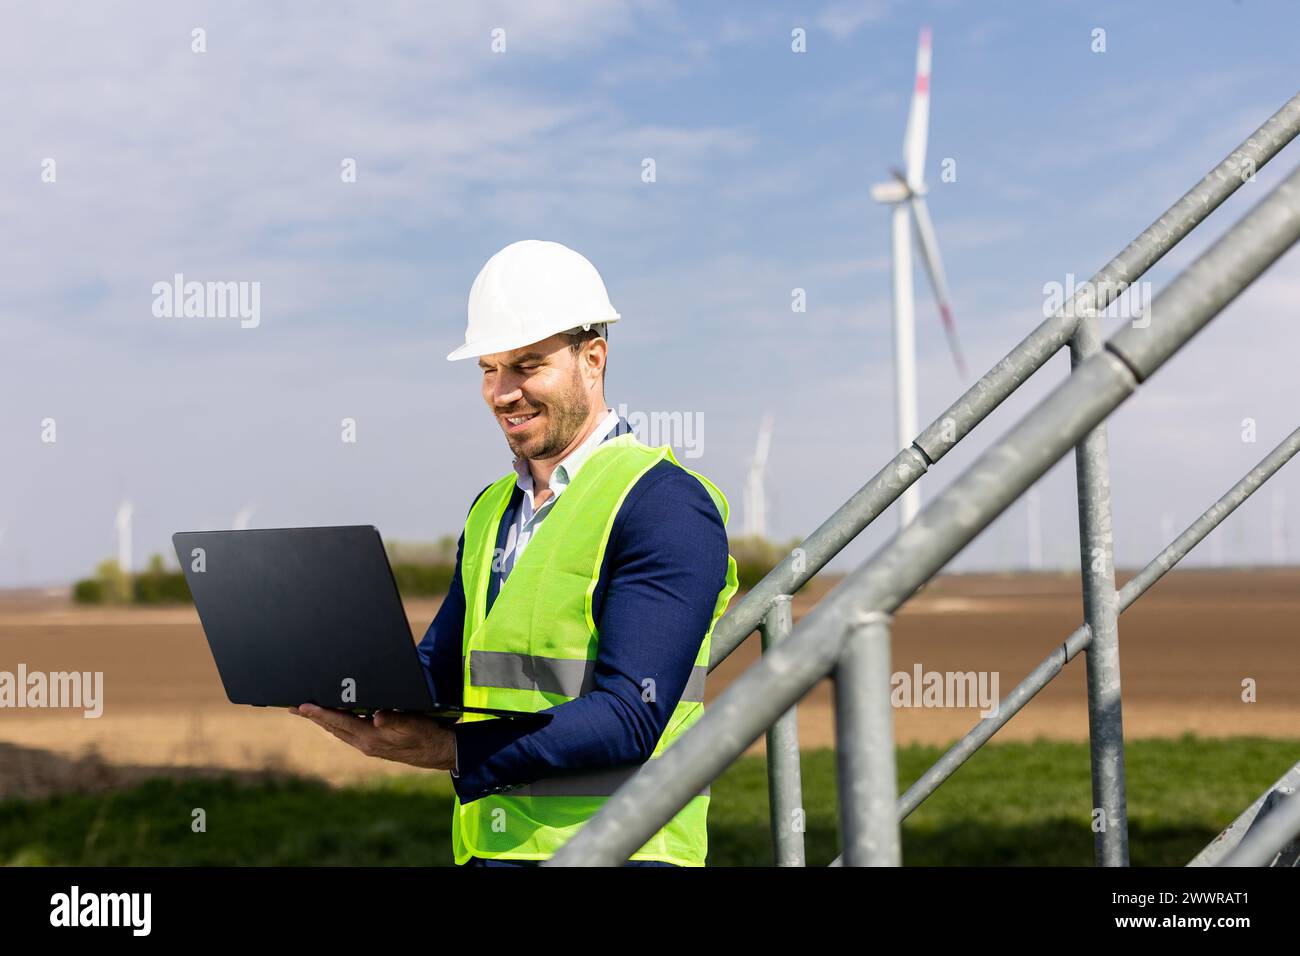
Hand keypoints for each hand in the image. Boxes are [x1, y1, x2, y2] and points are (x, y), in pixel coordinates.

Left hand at [290, 703, 455, 770]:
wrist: (439, 752)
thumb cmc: (427, 735)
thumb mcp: (413, 724)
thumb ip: (394, 720)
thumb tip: (375, 716)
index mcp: (372, 738)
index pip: (341, 722)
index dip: (320, 713)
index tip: (303, 706)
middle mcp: (366, 743)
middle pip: (334, 727)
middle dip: (313, 716)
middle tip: (293, 707)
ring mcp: (369, 745)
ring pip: (339, 731)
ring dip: (322, 720)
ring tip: (307, 711)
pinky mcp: (374, 744)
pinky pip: (348, 733)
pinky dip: (336, 723)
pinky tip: (334, 719)